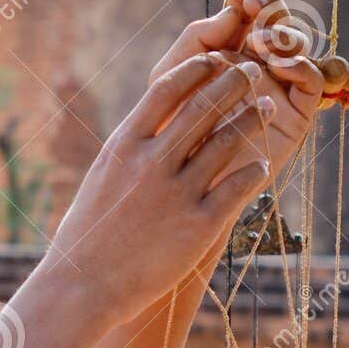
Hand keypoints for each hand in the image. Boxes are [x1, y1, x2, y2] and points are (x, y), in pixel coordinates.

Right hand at [44, 54, 272, 313]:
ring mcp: (177, 193)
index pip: (167, 88)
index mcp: (124, 146)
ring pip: (228, 140)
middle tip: (251, 70)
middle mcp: (152, 163)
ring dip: (251, 117)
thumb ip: (130, 150)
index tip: (213, 60)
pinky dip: (254, 168)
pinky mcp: (199, 226)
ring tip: (266, 106)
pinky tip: (262, 162)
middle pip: (204, 105)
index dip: (196, 68)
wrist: (82, 288)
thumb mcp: (102, 179)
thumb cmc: (87, 236)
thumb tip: (152, 126)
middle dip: (233, 81)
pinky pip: (239, 186)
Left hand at [149, 0, 322, 191]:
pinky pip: (311, 83)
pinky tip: (282, 64)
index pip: (249, 15)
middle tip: (255, 6)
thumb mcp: (172, 77)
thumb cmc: (166, 130)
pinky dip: (301, 66)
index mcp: (230, 53)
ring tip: (262, 40)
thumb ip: (197, 40)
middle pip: (278, 25)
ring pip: (298, 48)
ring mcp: (279, 89)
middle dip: (270, 9)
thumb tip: (232, 8)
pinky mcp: (296, 116)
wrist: (176, 185)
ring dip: (285, 35)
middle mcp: (259, 67)